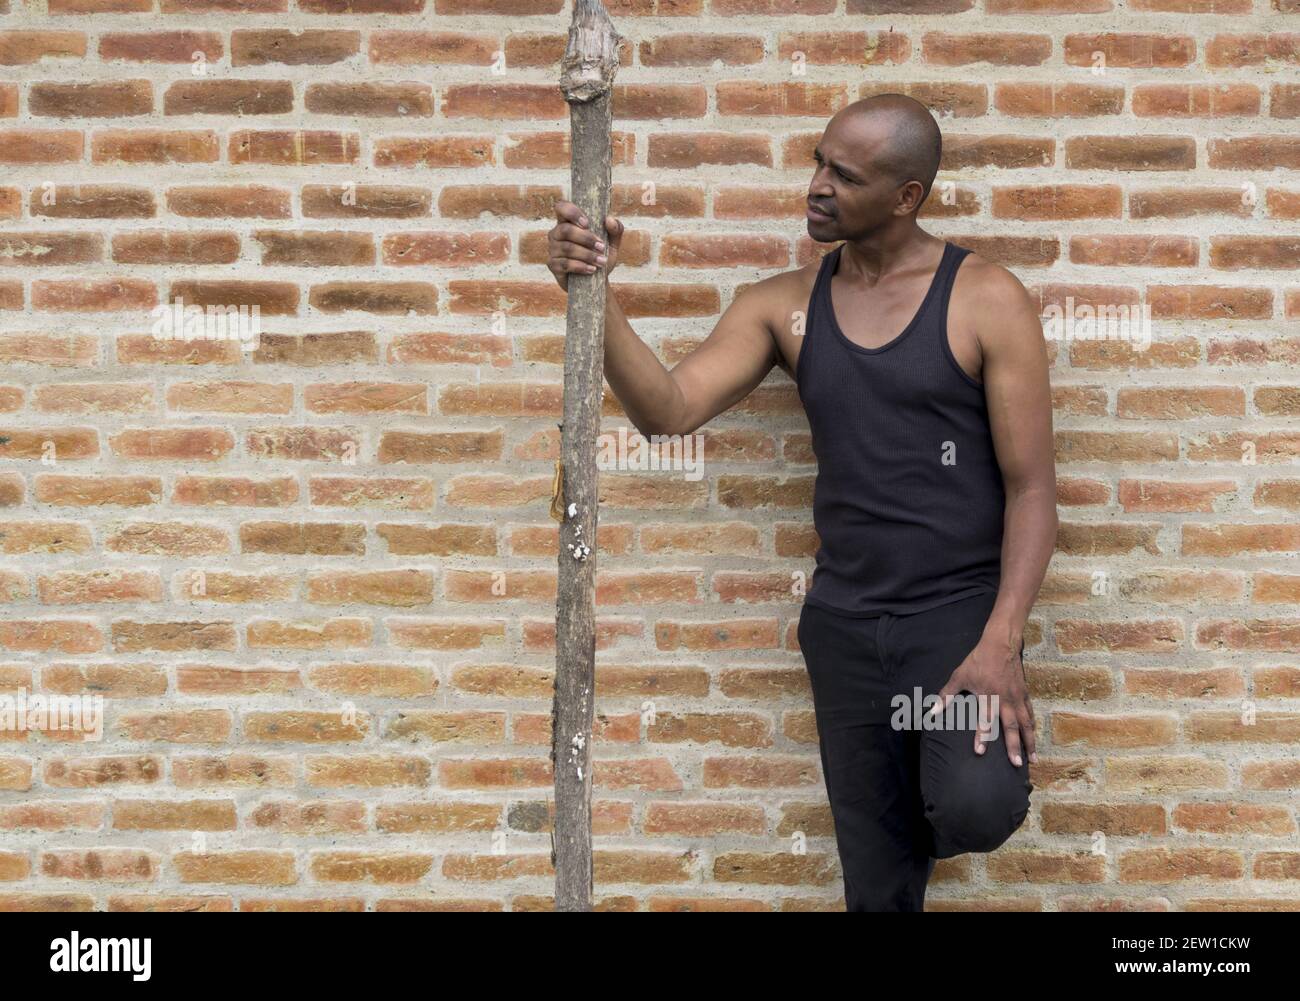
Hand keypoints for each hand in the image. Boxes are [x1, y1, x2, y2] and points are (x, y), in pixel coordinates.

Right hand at [547, 199, 622, 290]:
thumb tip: (609, 219)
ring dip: (587, 255)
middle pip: (566, 230)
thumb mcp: (612, 242)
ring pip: (567, 248)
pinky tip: (592, 270)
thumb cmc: (601, 255)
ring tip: (602, 262)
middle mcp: (556, 233)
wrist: (596, 280)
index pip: (561, 207)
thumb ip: (615, 229)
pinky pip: (565, 264)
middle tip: (602, 247)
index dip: (572, 212)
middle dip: (586, 239)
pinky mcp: (553, 265)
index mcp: (568, 222)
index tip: (587, 223)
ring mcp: (553, 249)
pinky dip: (580, 266)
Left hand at [928, 635, 1036, 767]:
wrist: (1000, 644)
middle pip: (1010, 727)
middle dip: (1014, 746)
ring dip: (1029, 741)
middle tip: (1015, 764)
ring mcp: (1017, 697)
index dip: (981, 736)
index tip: (980, 752)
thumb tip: (932, 711)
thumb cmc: (978, 661)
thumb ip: (946, 694)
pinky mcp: (1024, 693)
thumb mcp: (959, 675)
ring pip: (1026, 723)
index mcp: (988, 696)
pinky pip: (1030, 713)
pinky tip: (1033, 737)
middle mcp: (1005, 700)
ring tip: (1033, 759)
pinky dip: (1032, 726)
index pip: (984, 720)